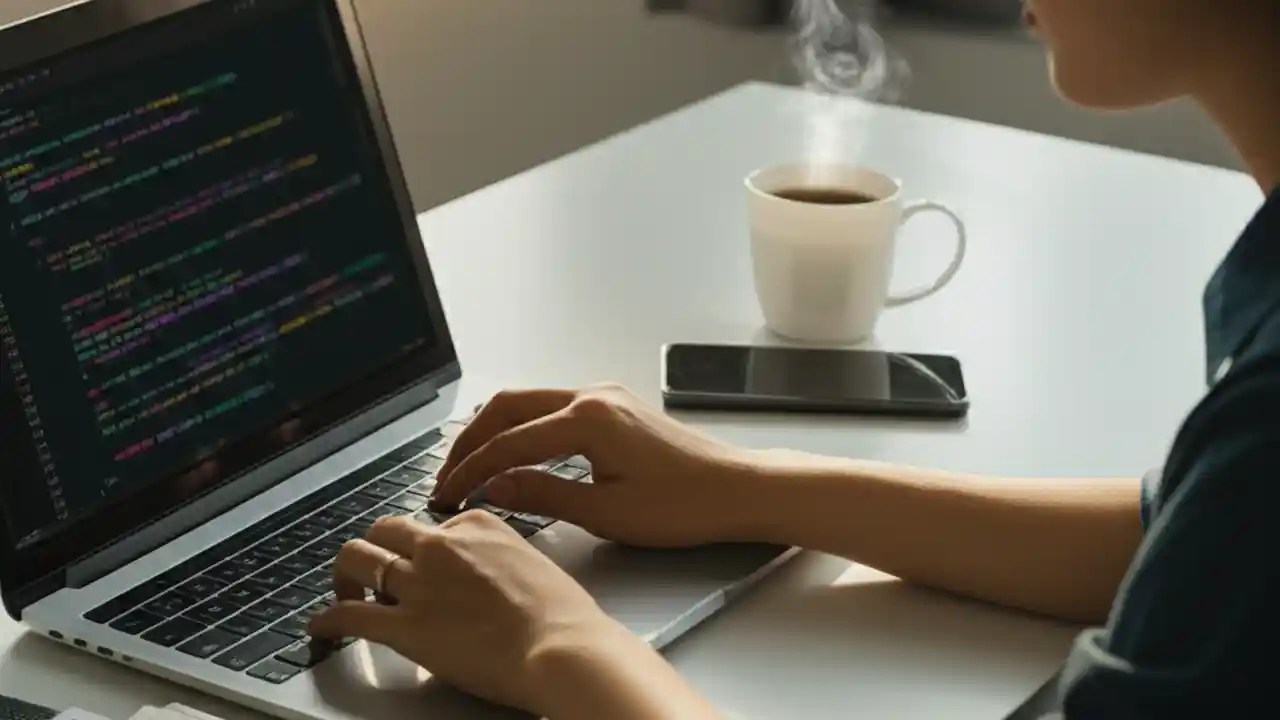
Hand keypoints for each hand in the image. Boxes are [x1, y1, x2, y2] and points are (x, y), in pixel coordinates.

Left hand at [309, 512, 621, 714]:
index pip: (433, 526)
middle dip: (377, 548)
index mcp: (477, 524)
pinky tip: (322, 627)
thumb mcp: (534, 564)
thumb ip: (501, 561)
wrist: (562, 646)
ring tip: (344, 592)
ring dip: (345, 576)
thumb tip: (485, 579)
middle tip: (374, 571)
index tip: (425, 568)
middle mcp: (441, 545)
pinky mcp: (404, 626)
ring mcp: (419, 583)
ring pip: (358, 559)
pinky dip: (328, 619)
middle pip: (386, 530)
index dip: (424, 549)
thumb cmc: (563, 616)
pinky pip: (348, 615)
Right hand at [431, 384, 762, 546]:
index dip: (471, 469)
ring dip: (495, 429)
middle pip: (509, 405)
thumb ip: (543, 493)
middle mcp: (593, 395)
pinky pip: (553, 407)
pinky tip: (514, 453)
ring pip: (530, 401)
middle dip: (471, 439)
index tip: (447, 493)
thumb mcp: (606, 511)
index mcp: (588, 419)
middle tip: (446, 474)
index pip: (508, 441)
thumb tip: (495, 486)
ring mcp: (606, 396)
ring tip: (470, 464)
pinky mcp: (615, 407)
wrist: (737, 490)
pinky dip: (524, 427)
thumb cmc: (684, 505)